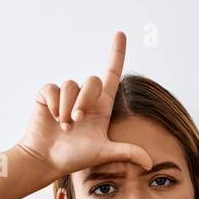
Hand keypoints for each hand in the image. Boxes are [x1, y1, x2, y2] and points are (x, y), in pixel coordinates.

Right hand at [16, 31, 152, 176]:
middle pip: (92, 80)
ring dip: (68, 108)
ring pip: (71, 86)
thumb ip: (127, 152)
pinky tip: (53, 118)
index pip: (112, 74)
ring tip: (64, 126)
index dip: (117, 54)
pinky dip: (55, 105)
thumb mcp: (103, 153)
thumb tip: (150, 163)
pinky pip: (54, 88)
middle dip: (85, 101)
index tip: (121, 34)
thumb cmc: (74, 157)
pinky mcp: (49, 95)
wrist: (47, 160)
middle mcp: (85, 98)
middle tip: (77, 122)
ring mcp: (66, 95)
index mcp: (101, 107)